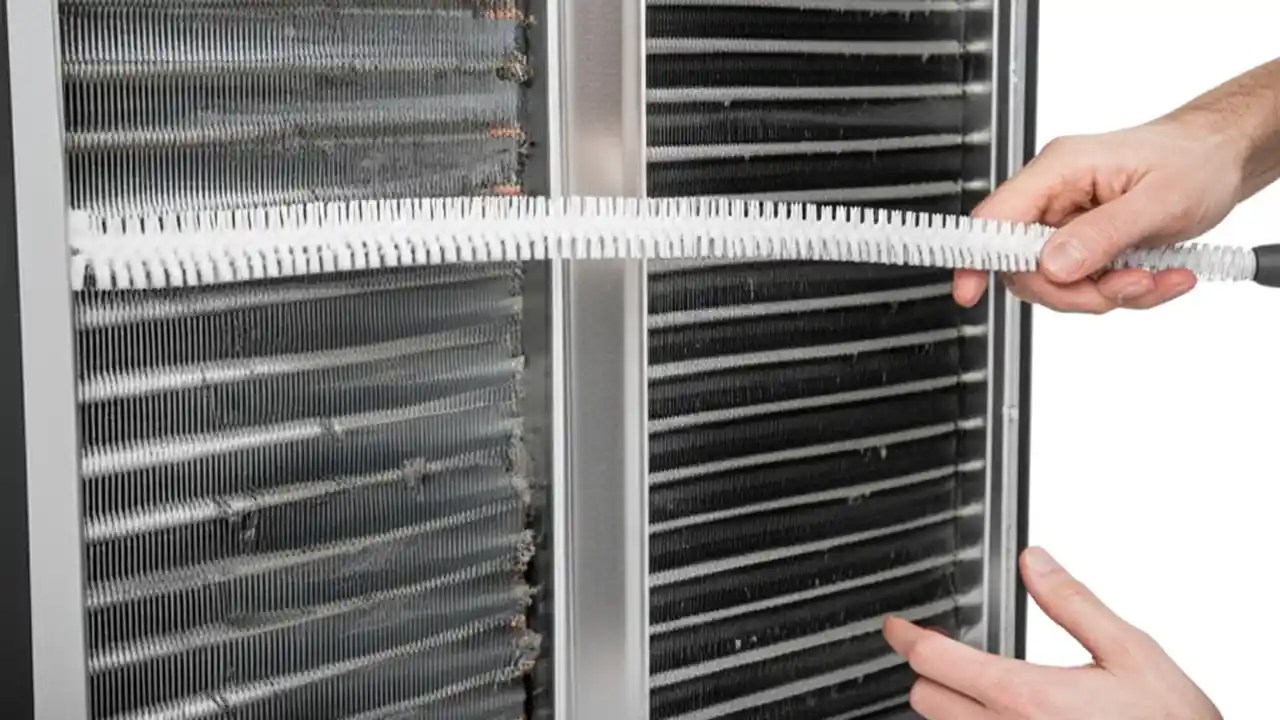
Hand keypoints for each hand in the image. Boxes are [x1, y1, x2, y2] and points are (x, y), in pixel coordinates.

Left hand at [882, 547, 1220, 719]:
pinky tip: (1002, 715)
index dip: (905, 635)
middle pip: (924, 698)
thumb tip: (1035, 562)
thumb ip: (1073, 602)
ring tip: (974, 685)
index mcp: (1024, 696)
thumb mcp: (1130, 650)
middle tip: (941, 650)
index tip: (894, 625)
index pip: (932, 659)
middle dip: (927, 670)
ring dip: (948, 705)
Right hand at [955, 118, 1247, 312]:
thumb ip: (1102, 234)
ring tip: (1153, 277)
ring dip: (1108, 294)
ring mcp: (1067, 223)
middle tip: (1126, 285)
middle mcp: (1055, 196)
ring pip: (1056, 284)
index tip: (969, 292)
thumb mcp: (1158, 199)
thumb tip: (1055, 265)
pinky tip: (1156, 275)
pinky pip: (1084, 286)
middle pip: (1026, 267)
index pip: (995, 218)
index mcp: (1060, 169)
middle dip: (1075, 291)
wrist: (1222, 159)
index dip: (976, 258)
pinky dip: (1122, 292)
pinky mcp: (1084, 244)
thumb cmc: (1195, 160)